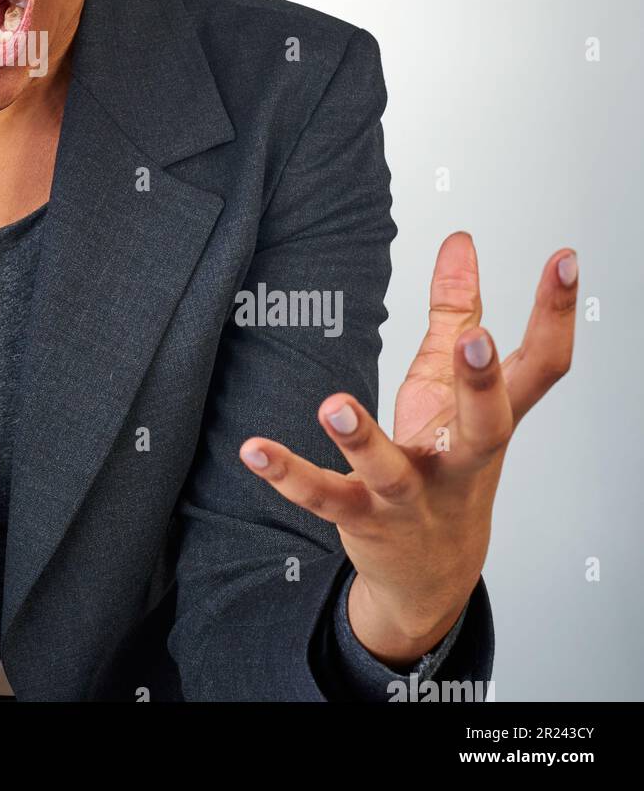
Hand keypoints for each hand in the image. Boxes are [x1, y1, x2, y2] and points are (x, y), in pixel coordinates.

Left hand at [237, 231, 576, 665]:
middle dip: (482, 383)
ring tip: (331, 403)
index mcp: (488, 422)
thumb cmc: (445, 465)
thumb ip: (454, 311)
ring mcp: (413, 497)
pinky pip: (324, 497)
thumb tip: (459, 242)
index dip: (555, 312)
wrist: (430, 575)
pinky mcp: (364, 519)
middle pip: (488, 427)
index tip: (564, 258)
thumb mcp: (451, 386)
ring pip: (392, 472)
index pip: (539, 366)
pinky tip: (253, 449)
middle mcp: (461, 462)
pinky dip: (288, 474)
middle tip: (475, 341)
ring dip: (361, 438)